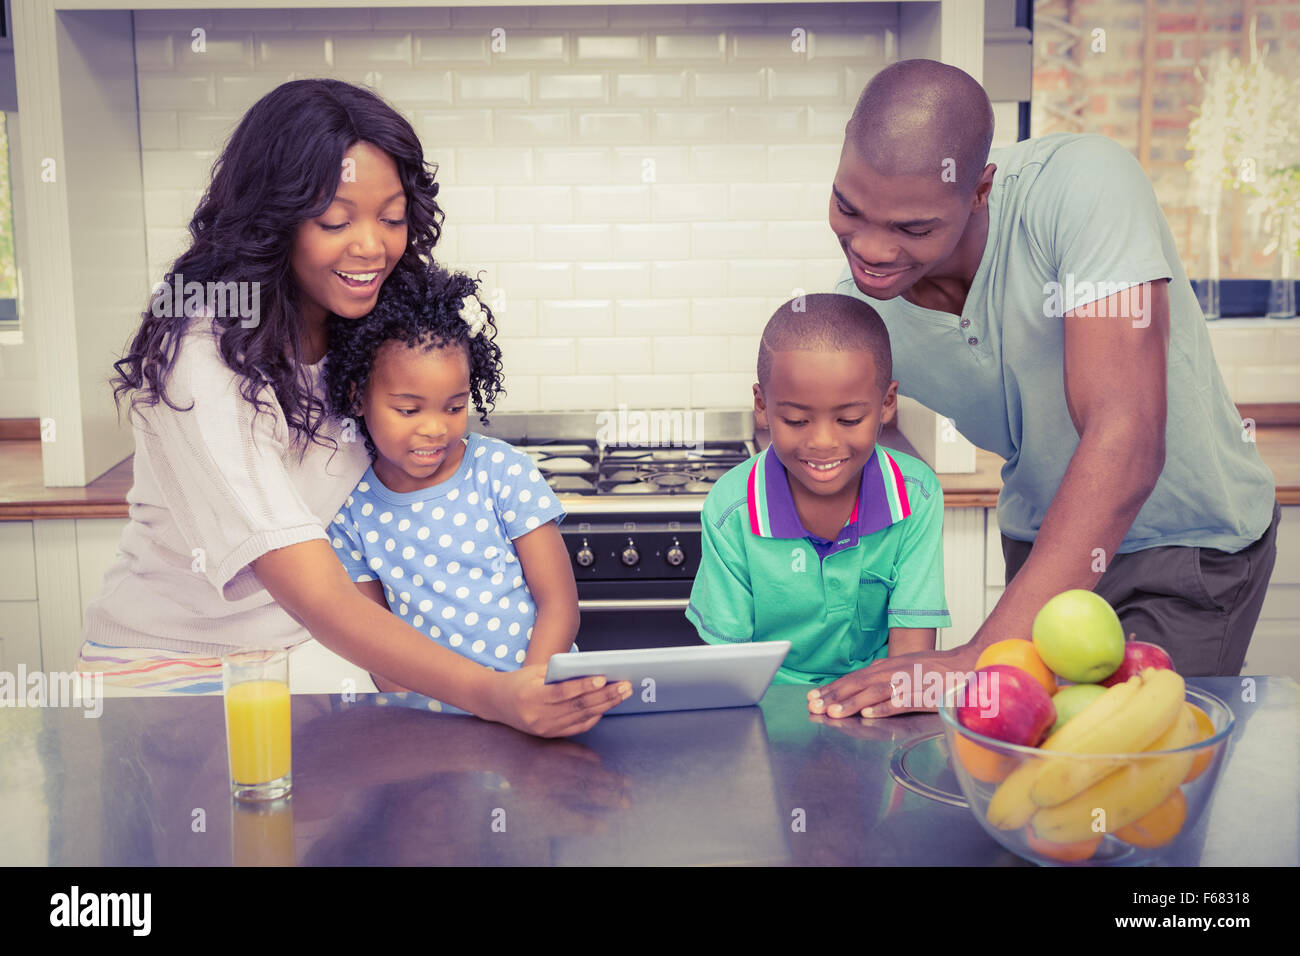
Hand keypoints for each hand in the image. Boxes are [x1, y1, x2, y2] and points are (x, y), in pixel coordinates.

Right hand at [485, 664, 632, 737]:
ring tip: (622, 693)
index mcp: (531, 697)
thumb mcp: (535, 672)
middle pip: (577, 707)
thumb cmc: (519, 682)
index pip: (562, 693)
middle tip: (625, 685)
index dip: (583, 686)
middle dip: (605, 696)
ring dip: (605, 705)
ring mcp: (545, 729)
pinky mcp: (550, 735)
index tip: (602, 678)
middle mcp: (538, 716)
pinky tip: (607, 706)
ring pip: (582, 717)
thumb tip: (592, 671)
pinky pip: (577, 727)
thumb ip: (560, 673)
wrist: (498, 703)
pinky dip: (594, 716)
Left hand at [807, 645, 979, 718]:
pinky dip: (884, 707)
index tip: (813, 697)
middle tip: (814, 706)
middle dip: (834, 696)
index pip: (854, 678)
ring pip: (873, 693)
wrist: (967, 665)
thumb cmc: (936, 668)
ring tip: (834, 713)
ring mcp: (907, 682)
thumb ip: (883, 675)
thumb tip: (863, 683)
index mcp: (887, 667)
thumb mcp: (904, 667)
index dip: (832, 688)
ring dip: (852, 703)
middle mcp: (893, 672)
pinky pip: (900, 701)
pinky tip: (870, 714)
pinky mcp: (922, 694)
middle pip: (858, 684)